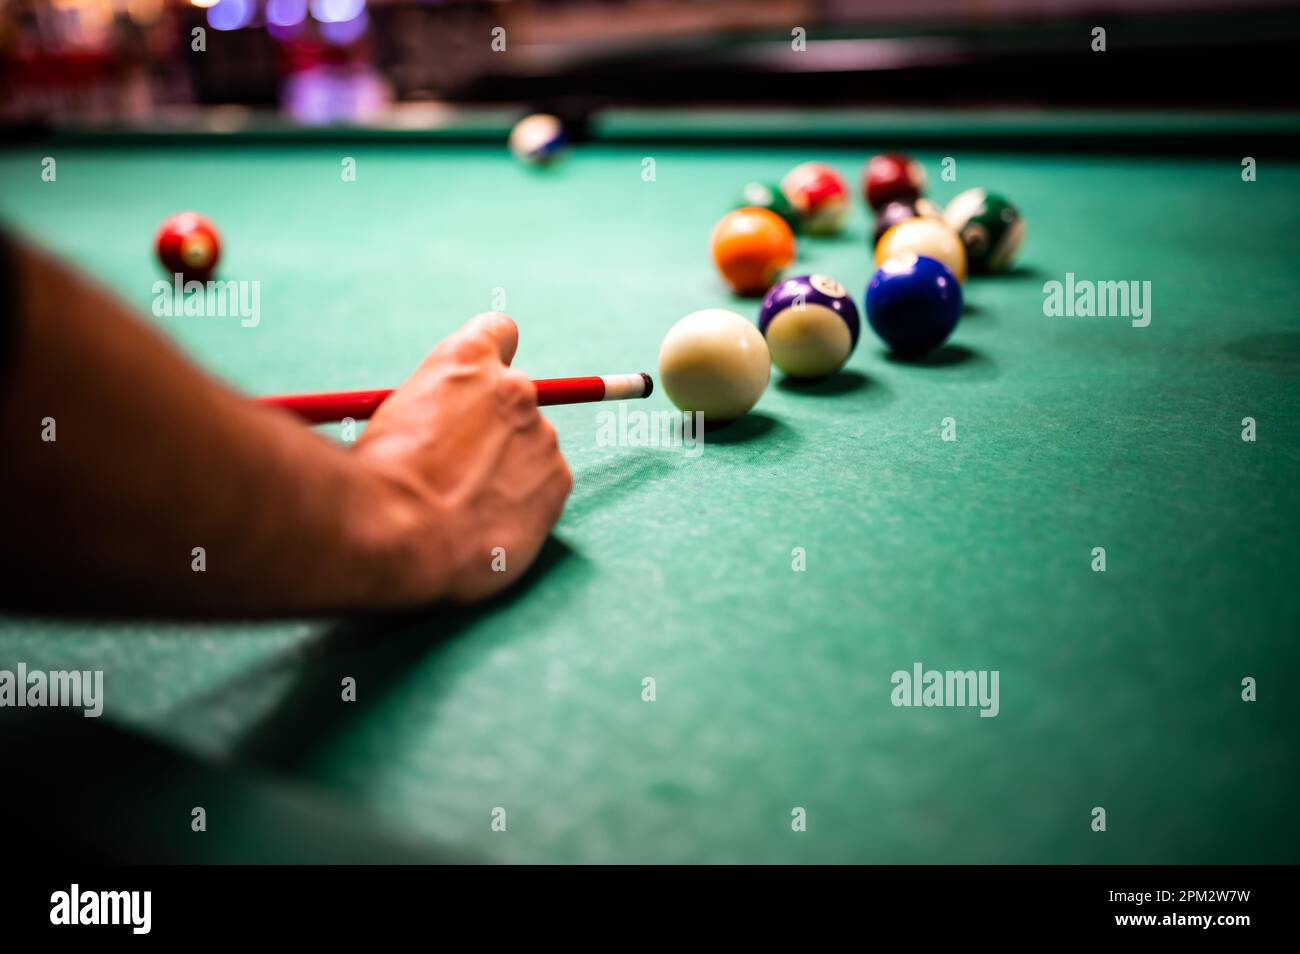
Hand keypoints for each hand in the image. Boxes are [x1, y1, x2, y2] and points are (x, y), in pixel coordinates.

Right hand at [354, 312, 571, 604]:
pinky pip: (543, 488)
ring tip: (462, 506)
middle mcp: (514, 387)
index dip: (489, 360)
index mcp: (466, 360)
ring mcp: (542, 434)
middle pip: (516, 400)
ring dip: (506, 471)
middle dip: (495, 429)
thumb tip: (443, 421)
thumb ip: (433, 406)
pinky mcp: (558, 479)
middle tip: (460, 469)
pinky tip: (485, 525)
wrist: (400, 535)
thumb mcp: (392, 417)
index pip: (498, 332)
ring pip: (529, 449)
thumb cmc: (379, 476)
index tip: (482, 383)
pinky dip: (521, 506)